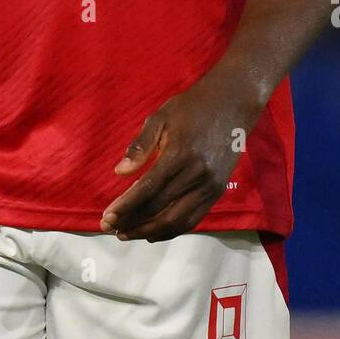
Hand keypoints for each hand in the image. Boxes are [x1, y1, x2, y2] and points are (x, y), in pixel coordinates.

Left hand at [100, 65, 259, 241]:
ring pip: (176, 220)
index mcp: (179, 154)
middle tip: (109, 228)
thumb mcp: (160, 118)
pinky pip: (192, 219)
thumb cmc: (191, 108)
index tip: (107, 217)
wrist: (231, 104)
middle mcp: (196, 175)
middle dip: (132, 222)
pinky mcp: (217, 192)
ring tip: (127, 234)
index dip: (126, 206)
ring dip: (149, 231)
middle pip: (160, 208)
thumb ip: (140, 146)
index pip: (148, 189)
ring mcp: (209, 186)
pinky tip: (153, 232)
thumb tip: (119, 172)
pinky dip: (171, 230)